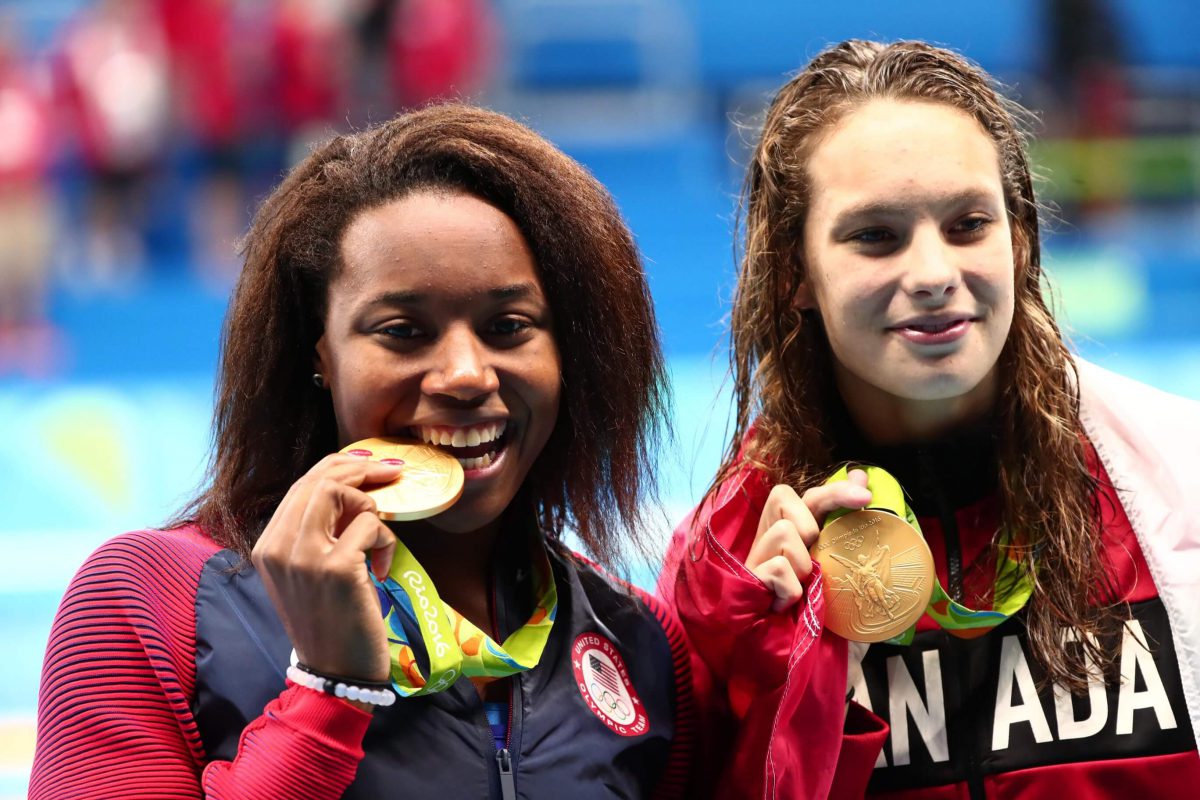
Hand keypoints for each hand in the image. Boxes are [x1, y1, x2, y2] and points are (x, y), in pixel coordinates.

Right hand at [252, 453, 402, 683]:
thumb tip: (350, 492)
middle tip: (392, 473)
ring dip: (371, 505)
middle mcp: (278, 548)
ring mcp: (305, 557)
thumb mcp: (307, 574)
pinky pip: (371, 525)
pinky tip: (382, 569)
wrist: (336, 675)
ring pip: (339, 491)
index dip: (340, 467)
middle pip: (319, 479)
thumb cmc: (330, 622)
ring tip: (379, 535)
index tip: (370, 466)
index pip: (301, 485)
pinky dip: (387, 540)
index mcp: (267, 547)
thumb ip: (316, 534)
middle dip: (362, 470)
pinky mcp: (337, 568)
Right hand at [747, 468, 871, 611]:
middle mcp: (771, 539)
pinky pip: (779, 567)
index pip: (809, 497)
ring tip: (801, 591)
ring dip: (802, 565)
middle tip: (816, 553)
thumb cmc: (819, 614)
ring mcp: (756, 558)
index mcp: (794, 535)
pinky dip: (792, 590)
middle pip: (784, 497)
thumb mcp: (840, 572)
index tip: (866, 496)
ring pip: (784, 533)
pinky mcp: (747, 579)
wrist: (795, 656)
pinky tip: (786, 605)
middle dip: (809, 520)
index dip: (835, 490)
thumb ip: (848, 526)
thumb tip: (862, 477)